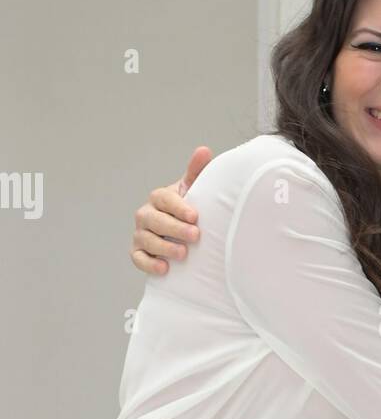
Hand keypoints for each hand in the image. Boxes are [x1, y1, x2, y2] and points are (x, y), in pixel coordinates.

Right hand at [131, 147, 211, 274]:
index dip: (178, 207)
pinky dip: (149, 264)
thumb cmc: (187, 210)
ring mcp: (140, 234)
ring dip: (164, 247)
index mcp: (160, 198)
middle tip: (195, 236)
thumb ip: (197, 172)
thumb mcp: (193, 191)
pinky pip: (138, 258)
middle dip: (174, 228)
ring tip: (183, 253)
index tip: (195, 216)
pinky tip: (164, 268)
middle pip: (154, 220)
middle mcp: (146, 214)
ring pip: (146, 239)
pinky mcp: (138, 252)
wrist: (180, 235)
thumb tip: (204, 150)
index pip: (164, 199)